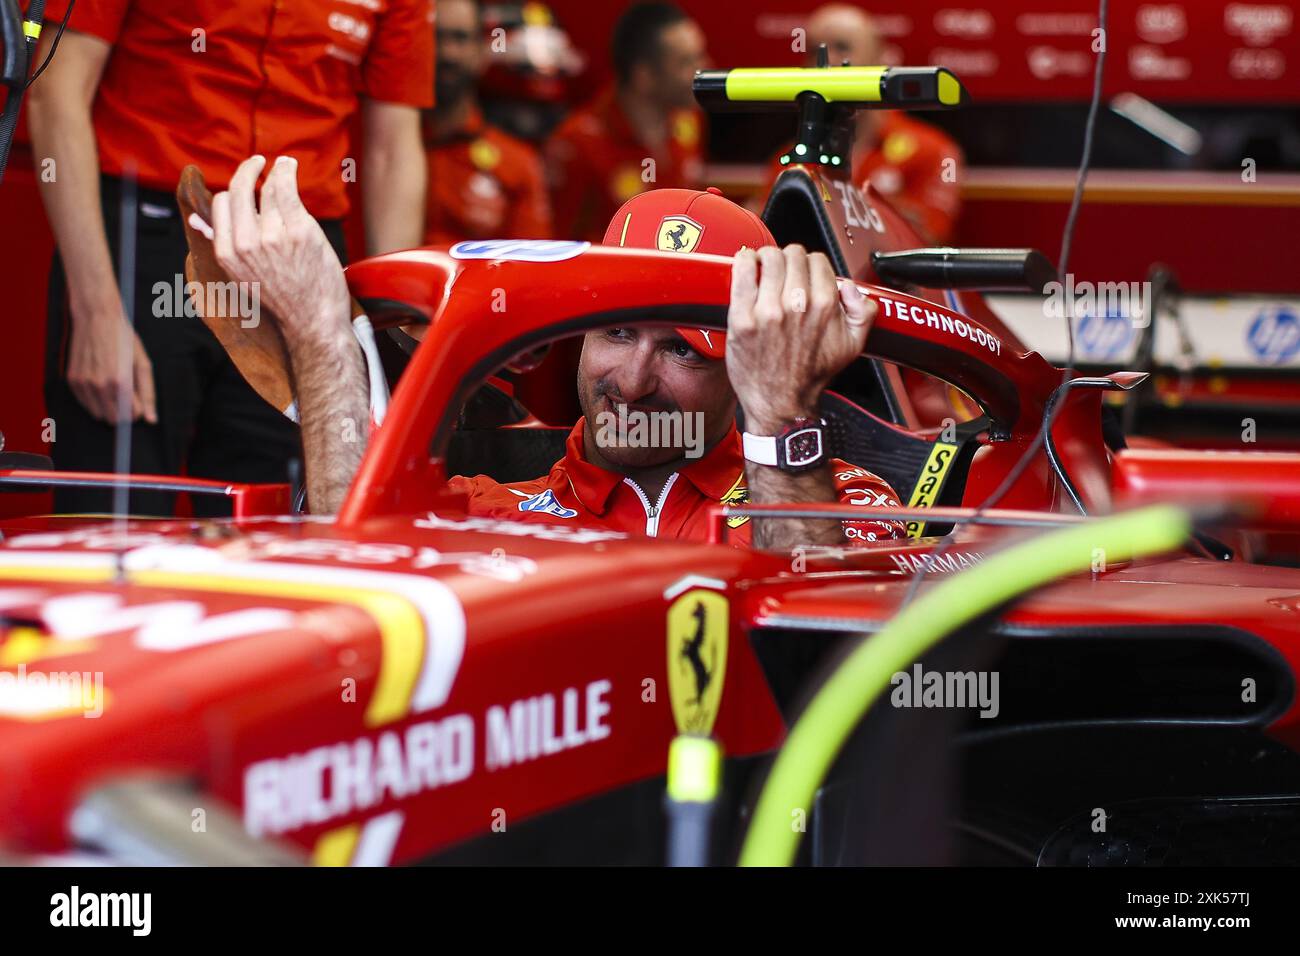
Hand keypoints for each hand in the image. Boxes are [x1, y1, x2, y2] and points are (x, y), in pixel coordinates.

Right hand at [65, 294, 156, 423]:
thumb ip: (148, 393)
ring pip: (98, 414)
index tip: (138, 398)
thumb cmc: (122, 338)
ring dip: (108, 406)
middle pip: (114, 419)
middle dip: (123, 411)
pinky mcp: (72, 380)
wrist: (95, 317)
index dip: (138, 409)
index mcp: (120, 382)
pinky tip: (100, 381)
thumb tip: (151, 420)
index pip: (132, 415)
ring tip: (112, 384)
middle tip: (126, 392)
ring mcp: (83, 383)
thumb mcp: (142, 363)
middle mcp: (99, 386)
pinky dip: (94, 399)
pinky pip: (85, 403)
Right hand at [211, 155, 351, 348]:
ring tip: (281, 163)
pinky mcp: (299, 230)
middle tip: (257, 162)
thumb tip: (196, 220)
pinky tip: (289, 165)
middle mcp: (245, 243)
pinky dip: (287, 171)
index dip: (233, 193)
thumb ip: (221, 243)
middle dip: (246, 171)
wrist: (313, 320)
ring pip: (266, 188)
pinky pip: (287, 190)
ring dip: (273, 169)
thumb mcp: (242, 275)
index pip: (221, 205)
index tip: (244, 186)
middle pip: (238, 191)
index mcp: (227, 253)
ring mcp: (273, 236)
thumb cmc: (282, 297)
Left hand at [726, 245, 875, 433]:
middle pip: (792, 255)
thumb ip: (863, 311)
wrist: (781, 403)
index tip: (802, 276)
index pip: (817, 260)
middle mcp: (797, 304)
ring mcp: (767, 310)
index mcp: (825, 306)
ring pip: (768, 257)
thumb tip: (850, 287)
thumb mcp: (853, 345)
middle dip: (789, 261)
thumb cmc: (811, 375)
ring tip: (763, 271)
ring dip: (766, 259)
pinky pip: (741, 271)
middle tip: (782, 275)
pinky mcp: (742, 318)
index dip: (809, 266)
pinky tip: (746, 267)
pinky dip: (743, 262)